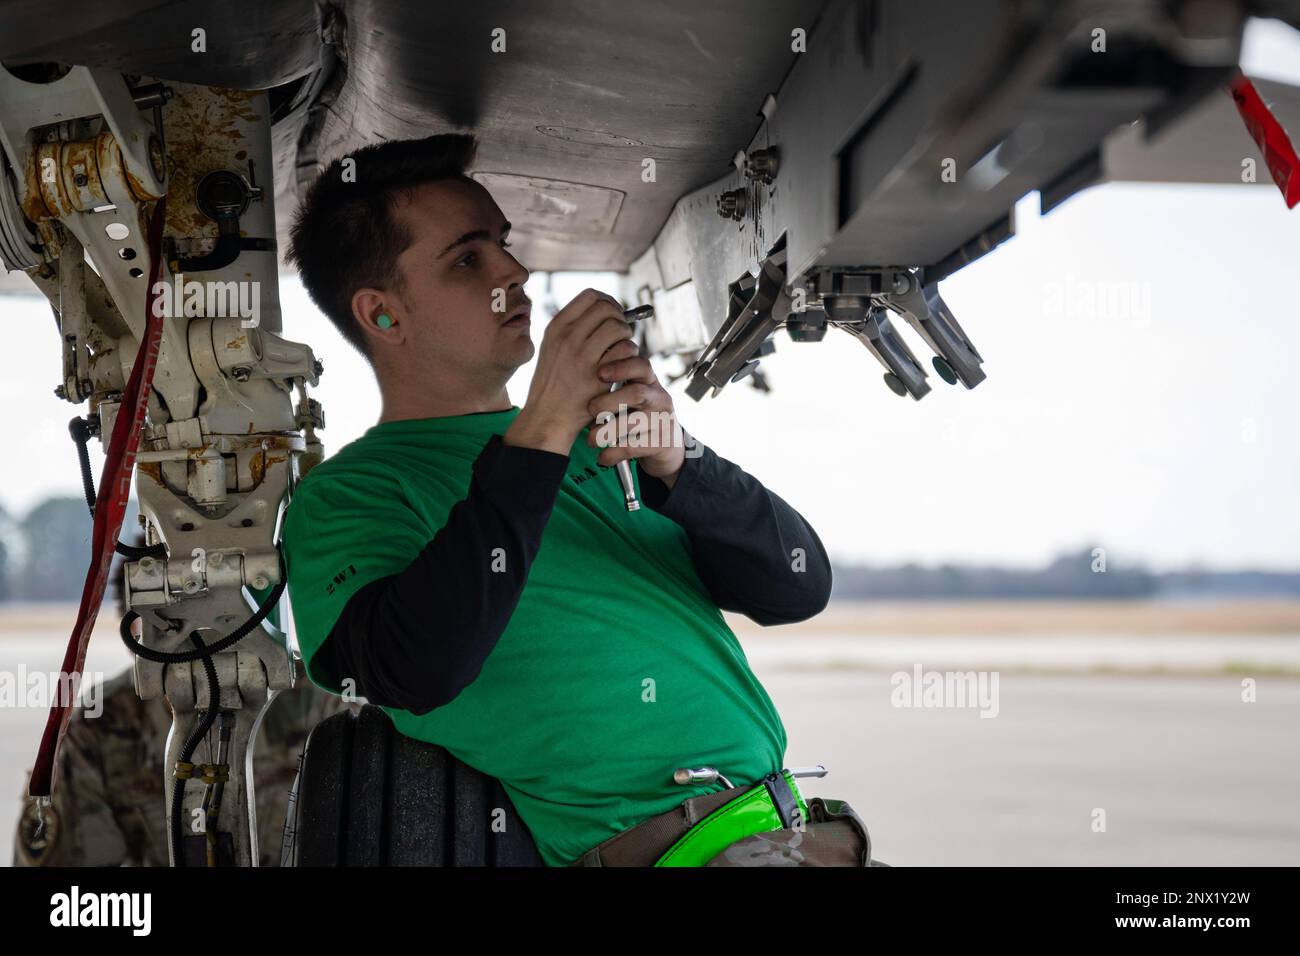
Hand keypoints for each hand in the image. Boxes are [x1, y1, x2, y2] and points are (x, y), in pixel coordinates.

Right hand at [510, 288, 637, 451]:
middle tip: (621, 334)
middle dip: (620, 318)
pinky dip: (628, 355)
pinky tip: (622, 365)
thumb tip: (605, 311)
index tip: (614, 315)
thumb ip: (573, 329)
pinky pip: (624, 350)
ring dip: (626, 336)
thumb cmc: (554, 384)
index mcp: (557, 327)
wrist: (547, 416)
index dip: (609, 302)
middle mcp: (568, 337)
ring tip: (621, 350)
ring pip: (617, 327)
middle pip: (607, 308)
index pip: (591, 296)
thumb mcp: (552, 348)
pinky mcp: (597, 374)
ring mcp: (582, 355)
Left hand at [585, 348, 685, 485]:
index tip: (599, 373)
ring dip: (606, 432)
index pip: (641, 366)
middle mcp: (660, 398)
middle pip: (637, 394)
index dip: (620, 367)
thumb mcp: (631, 396)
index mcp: (650, 382)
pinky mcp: (661, 443)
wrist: (666, 445)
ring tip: (591, 440)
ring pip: (632, 423)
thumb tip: (578, 388)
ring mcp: (663, 420)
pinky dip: (612, 453)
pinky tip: (602, 457)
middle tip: (590, 409)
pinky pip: (632, 447)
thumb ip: (614, 387)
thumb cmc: (640, 415)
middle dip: (609, 401)